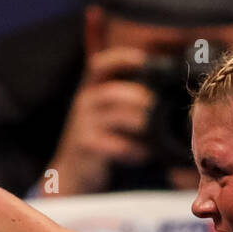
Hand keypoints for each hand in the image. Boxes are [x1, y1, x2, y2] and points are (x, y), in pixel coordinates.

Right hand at [45, 46, 153, 196]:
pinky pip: (116, 145)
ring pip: (116, 117)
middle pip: (112, 91)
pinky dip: (134, 150)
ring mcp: (84, 125)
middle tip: (155, 106)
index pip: (100, 65)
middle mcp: (84, 103)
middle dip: (138, 96)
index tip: (144, 60)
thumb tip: (160, 94)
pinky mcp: (87, 147)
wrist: (72, 173)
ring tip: (156, 133)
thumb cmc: (97, 140)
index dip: (121, 58)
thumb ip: (124, 101)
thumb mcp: (104, 115)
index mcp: (90, 90)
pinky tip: (143, 155)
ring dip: (140, 123)